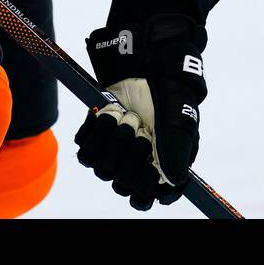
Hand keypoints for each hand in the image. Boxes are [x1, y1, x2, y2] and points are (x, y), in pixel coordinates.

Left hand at [74, 13, 206, 210]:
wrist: (146, 65)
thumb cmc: (168, 97)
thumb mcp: (179, 125)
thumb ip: (176, 155)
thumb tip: (169, 183)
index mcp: (157, 168)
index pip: (142, 199)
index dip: (141, 189)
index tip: (146, 168)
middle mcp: (134, 163)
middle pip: (120, 183)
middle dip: (129, 153)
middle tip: (140, 127)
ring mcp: (113, 150)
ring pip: (100, 167)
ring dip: (113, 138)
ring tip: (125, 115)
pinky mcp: (94, 135)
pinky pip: (84, 148)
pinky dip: (95, 128)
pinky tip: (109, 112)